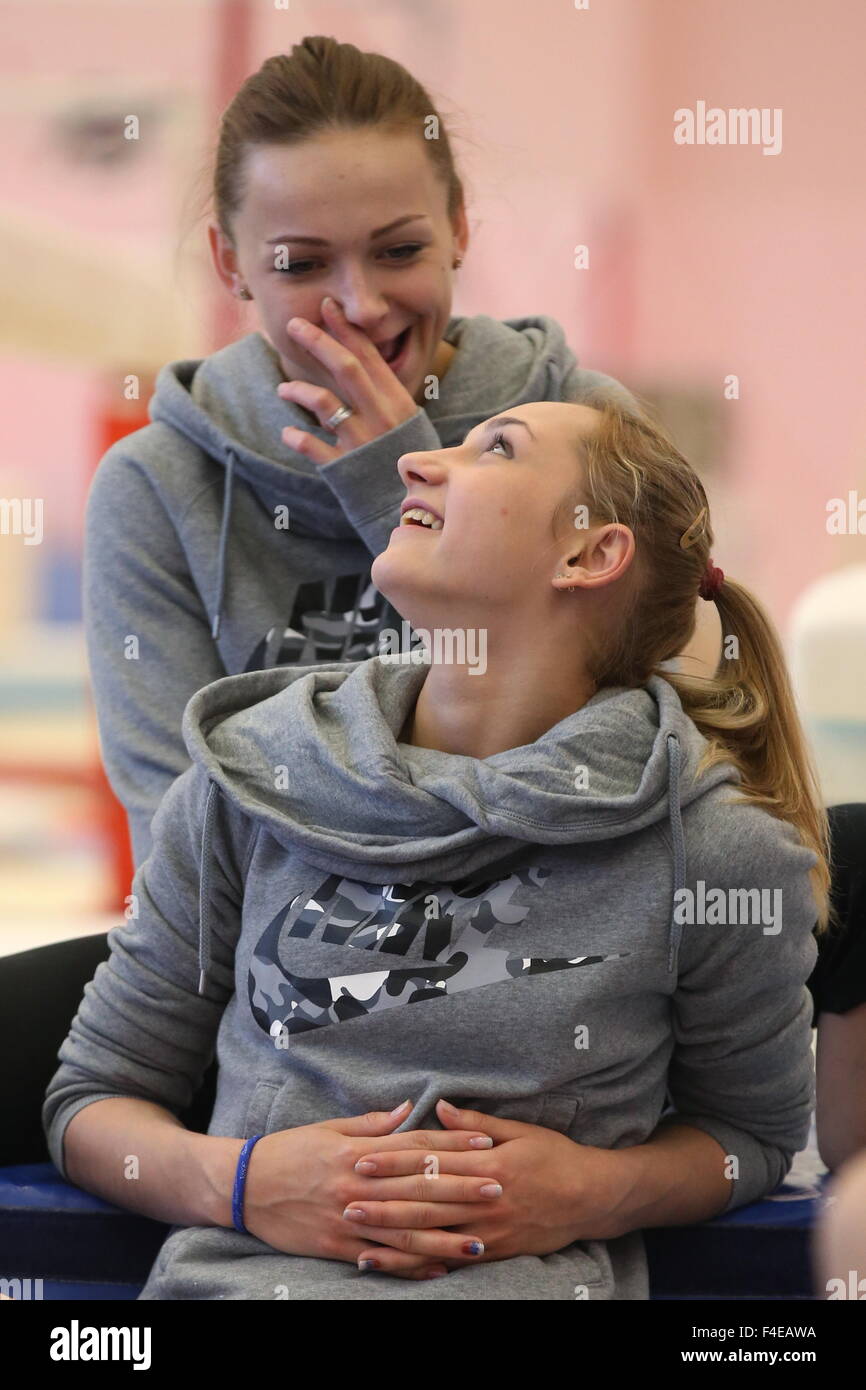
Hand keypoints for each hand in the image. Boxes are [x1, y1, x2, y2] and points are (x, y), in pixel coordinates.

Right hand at [242, 1099, 496, 1281]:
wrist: (244, 1185)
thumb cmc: (289, 1150)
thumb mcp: (329, 1128)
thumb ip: (372, 1124)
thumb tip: (409, 1108)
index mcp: (359, 1152)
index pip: (416, 1148)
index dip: (453, 1147)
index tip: (486, 1145)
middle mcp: (358, 1185)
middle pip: (419, 1188)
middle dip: (461, 1189)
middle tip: (498, 1188)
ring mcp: (348, 1218)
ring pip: (406, 1228)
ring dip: (446, 1235)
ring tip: (480, 1239)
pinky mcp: (337, 1246)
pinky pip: (380, 1258)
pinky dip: (410, 1265)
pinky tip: (439, 1269)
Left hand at [276, 297, 420, 464]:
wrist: (411, 503)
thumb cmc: (406, 458)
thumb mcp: (405, 421)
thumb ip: (383, 394)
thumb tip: (358, 361)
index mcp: (397, 402)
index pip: (370, 356)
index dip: (347, 329)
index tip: (327, 307)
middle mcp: (381, 417)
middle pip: (346, 369)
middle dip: (319, 342)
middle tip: (294, 325)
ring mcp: (362, 442)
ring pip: (325, 403)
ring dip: (299, 390)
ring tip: (283, 388)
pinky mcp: (345, 467)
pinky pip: (313, 447)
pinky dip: (296, 437)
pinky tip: (287, 432)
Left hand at [348, 1099, 632, 1275]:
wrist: (592, 1198)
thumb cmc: (555, 1157)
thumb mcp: (520, 1131)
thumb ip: (477, 1124)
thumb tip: (441, 1106)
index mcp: (487, 1164)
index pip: (430, 1162)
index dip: (393, 1162)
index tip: (362, 1160)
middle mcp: (484, 1200)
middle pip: (424, 1202)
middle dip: (383, 1203)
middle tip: (345, 1201)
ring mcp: (489, 1230)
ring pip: (434, 1235)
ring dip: (394, 1236)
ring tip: (360, 1236)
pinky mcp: (495, 1252)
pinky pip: (452, 1259)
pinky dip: (421, 1263)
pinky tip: (396, 1264)